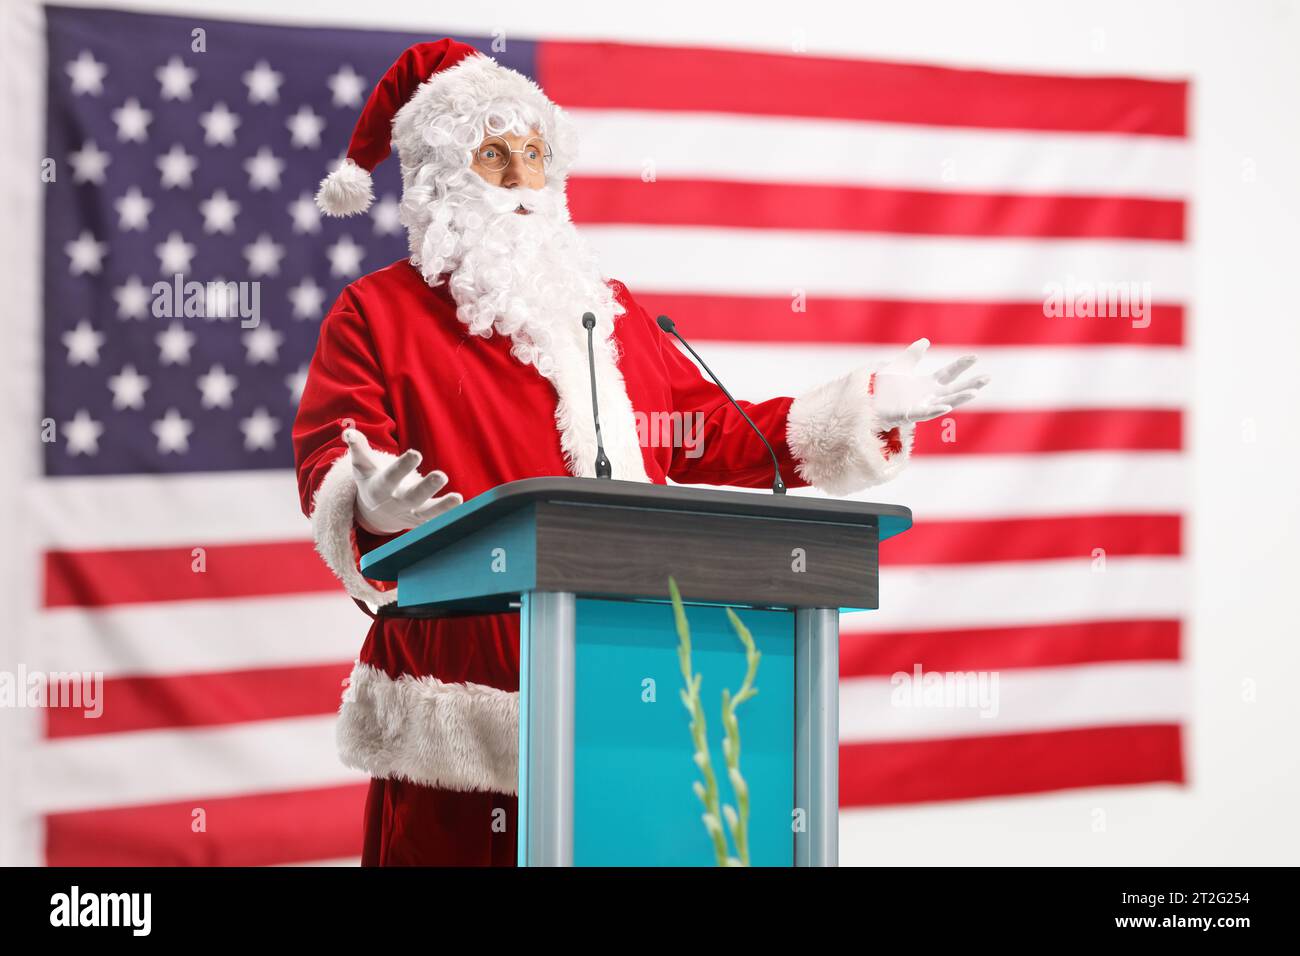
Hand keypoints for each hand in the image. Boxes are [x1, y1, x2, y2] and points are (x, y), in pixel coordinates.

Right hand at [342, 428, 462, 534]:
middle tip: (441, 475)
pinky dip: (449, 513)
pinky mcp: (423, 521)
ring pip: (427, 512)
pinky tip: (461, 503)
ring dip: (443, 506)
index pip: (391, 478)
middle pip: (412, 498)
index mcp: (380, 489)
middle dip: (426, 488)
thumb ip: (359, 449)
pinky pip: (437, 519)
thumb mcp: (362, 466)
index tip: (416, 453)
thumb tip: (349, 432)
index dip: (403, 467)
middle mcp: (396, 504)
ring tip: (457, 498)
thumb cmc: (371, 481)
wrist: (375, 514)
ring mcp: (410, 514)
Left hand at [872, 338, 990, 427]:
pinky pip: (924, 413)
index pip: (949, 374)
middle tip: (987, 377)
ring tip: (974, 392)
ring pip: (944, 402)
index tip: (975, 357)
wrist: (870, 403)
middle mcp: (928, 397)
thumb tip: (926, 341)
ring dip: (959, 398)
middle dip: (970, 384)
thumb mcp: (901, 367)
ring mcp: (921, 406)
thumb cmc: (886, 389)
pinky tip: (946, 406)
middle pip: (953, 390)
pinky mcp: (908, 415)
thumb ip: (913, 355)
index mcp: (928, 385)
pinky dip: (936, 409)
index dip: (961, 365)